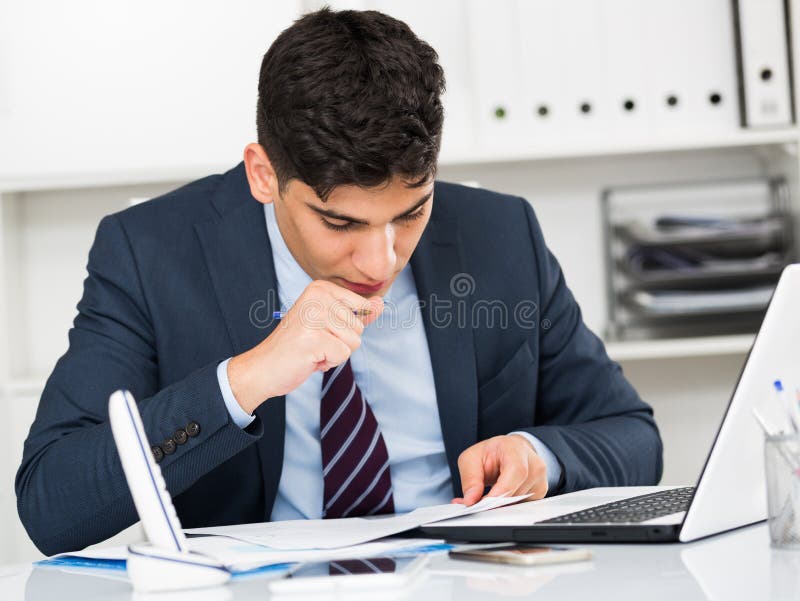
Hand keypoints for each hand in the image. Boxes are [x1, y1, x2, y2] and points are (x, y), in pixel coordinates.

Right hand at [227, 280, 383, 413]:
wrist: (264, 367)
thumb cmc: (298, 346)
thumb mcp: (330, 325)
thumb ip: (357, 314)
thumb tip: (381, 303)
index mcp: (321, 288)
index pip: (362, 308)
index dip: (346, 328)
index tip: (321, 330)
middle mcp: (317, 296)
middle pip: (359, 327)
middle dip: (340, 343)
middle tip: (314, 343)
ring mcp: (314, 316)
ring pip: (353, 342)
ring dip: (335, 353)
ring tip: (312, 349)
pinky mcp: (313, 337)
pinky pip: (343, 355)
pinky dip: (328, 362)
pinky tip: (309, 358)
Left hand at [452, 434, 547, 505]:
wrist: (510, 450)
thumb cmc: (492, 453)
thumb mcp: (471, 458)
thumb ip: (470, 478)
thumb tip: (470, 500)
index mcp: (516, 449)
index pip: (516, 471)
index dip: (502, 491)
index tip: (484, 503)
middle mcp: (533, 463)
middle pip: (517, 491)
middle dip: (496, 502)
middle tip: (478, 504)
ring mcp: (540, 478)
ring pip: (519, 501)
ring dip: (501, 505)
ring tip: (489, 496)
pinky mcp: (541, 491)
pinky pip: (524, 505)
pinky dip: (510, 505)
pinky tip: (502, 496)